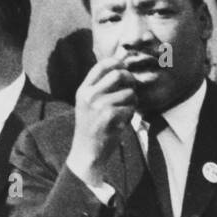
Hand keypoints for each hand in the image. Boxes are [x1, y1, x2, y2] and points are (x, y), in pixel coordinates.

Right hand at [67, 53, 138, 168]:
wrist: (86, 152)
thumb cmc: (92, 126)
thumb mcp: (89, 103)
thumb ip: (101, 86)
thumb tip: (121, 66)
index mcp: (84, 90)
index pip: (102, 65)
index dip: (118, 63)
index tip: (125, 70)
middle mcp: (89, 95)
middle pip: (119, 74)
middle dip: (131, 81)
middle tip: (132, 90)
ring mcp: (98, 105)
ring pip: (129, 92)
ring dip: (133, 102)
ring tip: (125, 112)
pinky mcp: (108, 117)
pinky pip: (130, 108)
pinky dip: (130, 115)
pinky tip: (122, 123)